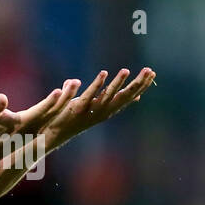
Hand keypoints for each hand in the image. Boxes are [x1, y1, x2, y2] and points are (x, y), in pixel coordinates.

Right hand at [0, 79, 80, 148]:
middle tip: (76, 82)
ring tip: (74, 82)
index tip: (60, 91)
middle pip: (54, 110)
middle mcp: (35, 125)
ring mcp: (38, 125)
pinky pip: (53, 111)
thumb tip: (1, 98)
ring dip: (66, 97)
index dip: (50, 101)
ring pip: (56, 110)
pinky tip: (65, 90)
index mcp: (25, 122)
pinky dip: (60, 101)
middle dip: (66, 96)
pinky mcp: (37, 124)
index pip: (40, 111)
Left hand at [38, 67, 155, 147]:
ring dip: (118, 83)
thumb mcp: (96, 108)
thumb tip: (131, 97)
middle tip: (149, 70)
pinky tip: (104, 72)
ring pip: (108, 96)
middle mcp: (101, 113)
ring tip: (126, 70)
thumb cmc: (73, 119)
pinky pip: (90, 96)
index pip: (128, 97)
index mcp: (106, 110)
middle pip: (123, 97)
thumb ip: (111, 99)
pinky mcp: (77, 109)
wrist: (52, 135)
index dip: (141, 86)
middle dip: (137, 84)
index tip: (152, 74)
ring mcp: (90, 112)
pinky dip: (97, 84)